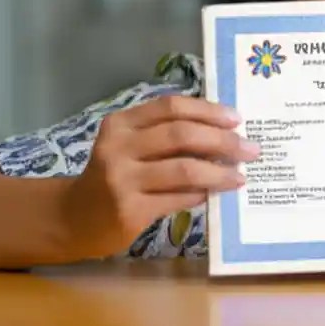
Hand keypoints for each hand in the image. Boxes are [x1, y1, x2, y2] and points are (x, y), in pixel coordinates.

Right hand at [58, 95, 257, 259]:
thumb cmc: (113, 176)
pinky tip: (213, 195)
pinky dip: (201, 194)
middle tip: (250, 149)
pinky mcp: (129, 210)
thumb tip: (223, 133)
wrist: (74, 218)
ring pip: (184, 169)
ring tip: (240, 176)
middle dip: (222, 140)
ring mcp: (122, 180)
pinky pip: (178, 198)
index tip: (237, 119)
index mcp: (121, 124)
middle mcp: (118, 147)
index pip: (171, 107)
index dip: (208, 110)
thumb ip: (165, 136)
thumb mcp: (129, 147)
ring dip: (219, 172)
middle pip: (181, 134)